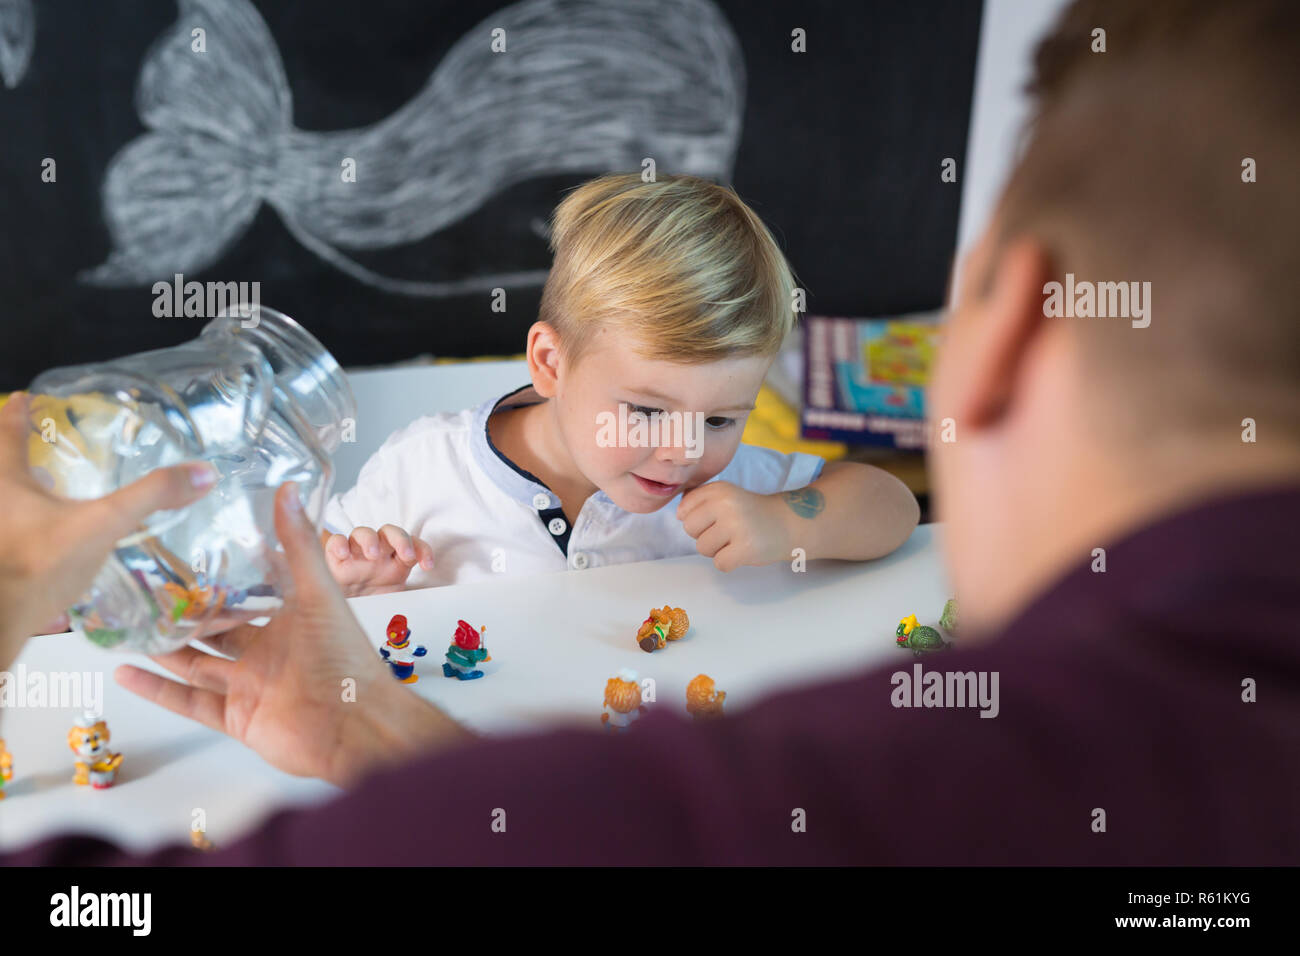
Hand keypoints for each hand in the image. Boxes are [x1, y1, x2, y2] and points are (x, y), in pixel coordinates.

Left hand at [0, 393, 216, 667]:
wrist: (2, 620)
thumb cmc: (42, 563)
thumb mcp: (104, 523)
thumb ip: (152, 497)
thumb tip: (202, 473)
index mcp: (8, 483)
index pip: (7, 435)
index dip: (16, 414)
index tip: (23, 397)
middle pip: (2, 471)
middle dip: (18, 459)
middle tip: (38, 450)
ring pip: (7, 508)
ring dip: (22, 501)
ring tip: (48, 498)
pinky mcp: (4, 567)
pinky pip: (14, 542)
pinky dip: (29, 538)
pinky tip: (52, 550)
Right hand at [117, 483, 470, 785]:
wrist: (356, 727)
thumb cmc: (347, 658)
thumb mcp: (320, 594)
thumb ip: (299, 545)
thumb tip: (287, 491)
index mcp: (290, 618)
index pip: (250, 591)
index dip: (222, 574)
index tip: (188, 551)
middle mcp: (268, 651)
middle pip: (217, 629)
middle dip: (185, 613)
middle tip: (146, 590)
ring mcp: (250, 685)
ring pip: (196, 663)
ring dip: (164, 647)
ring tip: (128, 625)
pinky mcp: (238, 716)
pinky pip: (190, 702)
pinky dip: (158, 690)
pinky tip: (128, 671)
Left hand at [676, 481, 792, 571]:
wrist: (789, 523)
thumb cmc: (750, 513)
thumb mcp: (726, 495)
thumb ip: (699, 500)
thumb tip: (678, 513)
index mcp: (719, 489)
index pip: (684, 509)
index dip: (696, 519)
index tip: (715, 518)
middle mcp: (726, 504)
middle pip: (689, 529)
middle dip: (704, 535)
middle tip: (726, 531)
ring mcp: (736, 526)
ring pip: (702, 548)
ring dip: (717, 550)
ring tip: (736, 540)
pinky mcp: (746, 548)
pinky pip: (719, 563)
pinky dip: (729, 562)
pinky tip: (742, 551)